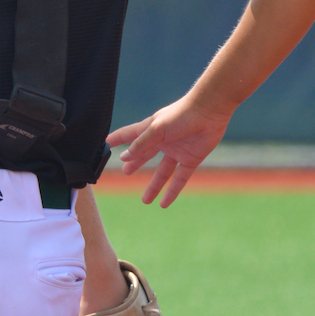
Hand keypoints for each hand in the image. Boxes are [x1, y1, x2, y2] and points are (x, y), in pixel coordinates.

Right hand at [107, 99, 231, 207]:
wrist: (209, 112)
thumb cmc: (181, 115)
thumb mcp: (156, 130)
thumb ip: (140, 144)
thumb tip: (123, 157)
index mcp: (151, 130)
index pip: (129, 136)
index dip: (117, 139)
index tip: (105, 144)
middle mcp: (163, 141)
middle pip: (145, 155)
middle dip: (135, 164)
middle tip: (125, 173)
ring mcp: (177, 151)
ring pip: (162, 172)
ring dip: (153, 186)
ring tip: (145, 200)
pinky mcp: (191, 159)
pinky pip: (179, 179)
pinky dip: (172, 191)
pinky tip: (164, 203)